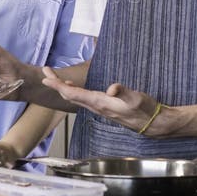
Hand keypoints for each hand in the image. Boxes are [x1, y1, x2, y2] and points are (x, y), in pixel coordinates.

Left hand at [41, 68, 169, 136]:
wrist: (151, 123)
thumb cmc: (144, 110)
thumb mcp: (135, 98)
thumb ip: (123, 92)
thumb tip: (112, 88)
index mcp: (100, 103)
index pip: (73, 94)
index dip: (58, 85)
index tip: (46, 78)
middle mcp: (96, 107)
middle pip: (69, 95)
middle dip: (56, 84)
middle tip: (45, 72)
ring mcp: (99, 108)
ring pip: (75, 97)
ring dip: (63, 87)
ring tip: (54, 78)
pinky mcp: (103, 107)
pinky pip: (82, 99)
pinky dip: (73, 90)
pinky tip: (74, 87)